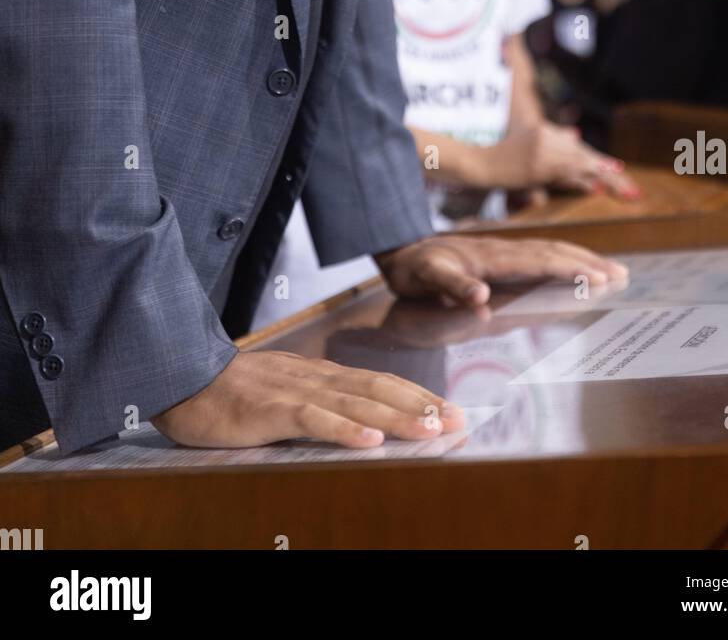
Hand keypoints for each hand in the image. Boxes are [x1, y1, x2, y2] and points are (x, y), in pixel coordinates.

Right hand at [151, 349, 462, 449]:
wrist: (182, 374)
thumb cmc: (232, 392)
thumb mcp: (282, 393)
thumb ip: (318, 402)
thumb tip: (357, 422)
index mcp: (320, 375)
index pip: (379, 382)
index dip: (416, 394)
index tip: (450, 409)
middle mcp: (315, 378)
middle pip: (378, 389)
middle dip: (421, 404)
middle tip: (458, 420)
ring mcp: (294, 391)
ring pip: (355, 403)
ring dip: (395, 417)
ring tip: (430, 430)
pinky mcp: (269, 408)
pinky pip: (312, 419)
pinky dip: (343, 429)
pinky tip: (369, 441)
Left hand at [376, 234, 628, 308]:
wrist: (400, 249)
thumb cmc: (414, 267)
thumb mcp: (426, 278)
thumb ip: (453, 287)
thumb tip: (481, 299)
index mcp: (494, 256)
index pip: (542, 261)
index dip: (572, 269)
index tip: (600, 279)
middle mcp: (505, 250)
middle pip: (555, 253)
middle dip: (589, 263)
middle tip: (622, 275)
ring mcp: (504, 252)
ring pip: (551, 252)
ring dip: (582, 259)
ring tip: (611, 270)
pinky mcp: (500, 258)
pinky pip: (540, 257)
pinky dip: (563, 260)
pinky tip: (573, 268)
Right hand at [480, 121, 640, 197]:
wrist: (477, 162)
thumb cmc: (500, 157)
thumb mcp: (527, 143)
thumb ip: (552, 139)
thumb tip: (577, 134)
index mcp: (547, 131)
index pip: (579, 148)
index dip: (600, 160)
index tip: (619, 169)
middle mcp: (548, 137)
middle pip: (585, 156)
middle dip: (610, 173)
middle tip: (632, 190)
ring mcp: (543, 151)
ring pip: (581, 165)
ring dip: (605, 179)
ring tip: (626, 191)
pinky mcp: (536, 166)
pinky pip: (565, 174)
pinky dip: (583, 182)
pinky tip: (598, 189)